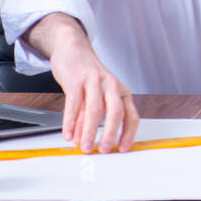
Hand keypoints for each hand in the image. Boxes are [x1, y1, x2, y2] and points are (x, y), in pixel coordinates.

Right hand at [29, 12, 138, 153]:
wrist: (74, 50)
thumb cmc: (90, 76)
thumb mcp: (101, 94)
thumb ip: (97, 115)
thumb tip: (91, 140)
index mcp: (122, 92)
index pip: (132, 115)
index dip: (128, 133)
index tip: (123, 149)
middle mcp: (111, 86)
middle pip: (116, 112)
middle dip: (110, 134)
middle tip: (103, 150)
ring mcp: (94, 82)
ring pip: (94, 110)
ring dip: (88, 132)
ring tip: (84, 146)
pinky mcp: (76, 80)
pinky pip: (74, 104)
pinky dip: (70, 122)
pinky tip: (68, 134)